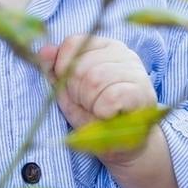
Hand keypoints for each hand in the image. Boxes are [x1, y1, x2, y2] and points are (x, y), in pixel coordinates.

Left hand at [36, 35, 157, 162]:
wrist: (123, 144)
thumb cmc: (94, 114)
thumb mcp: (68, 91)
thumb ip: (55, 70)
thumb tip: (45, 50)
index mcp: (103, 46)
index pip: (73, 43)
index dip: (64, 68)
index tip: (70, 88)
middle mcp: (122, 52)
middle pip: (81, 66)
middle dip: (75, 91)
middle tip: (88, 105)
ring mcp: (135, 71)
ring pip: (95, 80)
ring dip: (89, 103)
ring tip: (98, 111)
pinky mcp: (142, 92)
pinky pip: (111, 97)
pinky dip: (103, 111)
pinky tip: (108, 116)